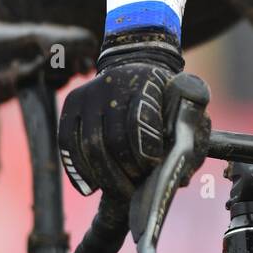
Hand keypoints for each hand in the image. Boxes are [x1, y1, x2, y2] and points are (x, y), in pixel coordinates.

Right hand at [57, 34, 183, 198]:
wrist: (137, 63)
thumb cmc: (165, 96)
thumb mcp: (182, 105)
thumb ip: (185, 136)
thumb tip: (180, 180)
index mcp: (147, 83)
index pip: (140, 122)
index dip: (144, 152)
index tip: (152, 168)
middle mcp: (114, 85)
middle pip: (112, 139)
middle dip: (123, 170)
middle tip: (134, 188)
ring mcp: (89, 93)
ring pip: (88, 144)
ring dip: (103, 175)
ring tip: (118, 190)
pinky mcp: (71, 102)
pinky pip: (67, 143)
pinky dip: (78, 170)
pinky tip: (92, 187)